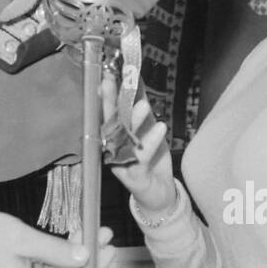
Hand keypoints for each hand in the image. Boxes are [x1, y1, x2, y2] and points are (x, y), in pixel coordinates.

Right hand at [101, 73, 175, 216]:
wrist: (158, 193)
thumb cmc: (150, 159)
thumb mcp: (147, 129)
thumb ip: (140, 108)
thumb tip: (136, 81)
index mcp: (113, 135)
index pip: (107, 111)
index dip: (105, 93)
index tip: (106, 74)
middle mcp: (112, 148)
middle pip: (108, 122)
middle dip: (108, 101)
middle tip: (108, 81)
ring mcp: (121, 163)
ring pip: (123, 140)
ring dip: (131, 120)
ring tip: (142, 104)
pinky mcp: (134, 176)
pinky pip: (141, 157)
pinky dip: (151, 142)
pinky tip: (160, 127)